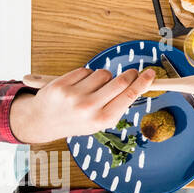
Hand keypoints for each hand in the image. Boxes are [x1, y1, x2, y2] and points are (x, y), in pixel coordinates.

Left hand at [9, 67, 156, 143]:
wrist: (42, 122)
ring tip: (94, 88)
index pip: (130, 95)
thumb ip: (117, 104)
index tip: (151, 73)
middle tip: (132, 73)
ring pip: (103, 73)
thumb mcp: (100, 121)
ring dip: (103, 77)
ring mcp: (73, 96)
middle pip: (120, 81)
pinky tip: (80, 85)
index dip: (143, 82)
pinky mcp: (61, 85)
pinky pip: (85, 70)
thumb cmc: (76, 121)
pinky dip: (86, 75)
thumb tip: (138, 84)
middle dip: (129, 74)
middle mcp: (88, 108)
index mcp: (102, 120)